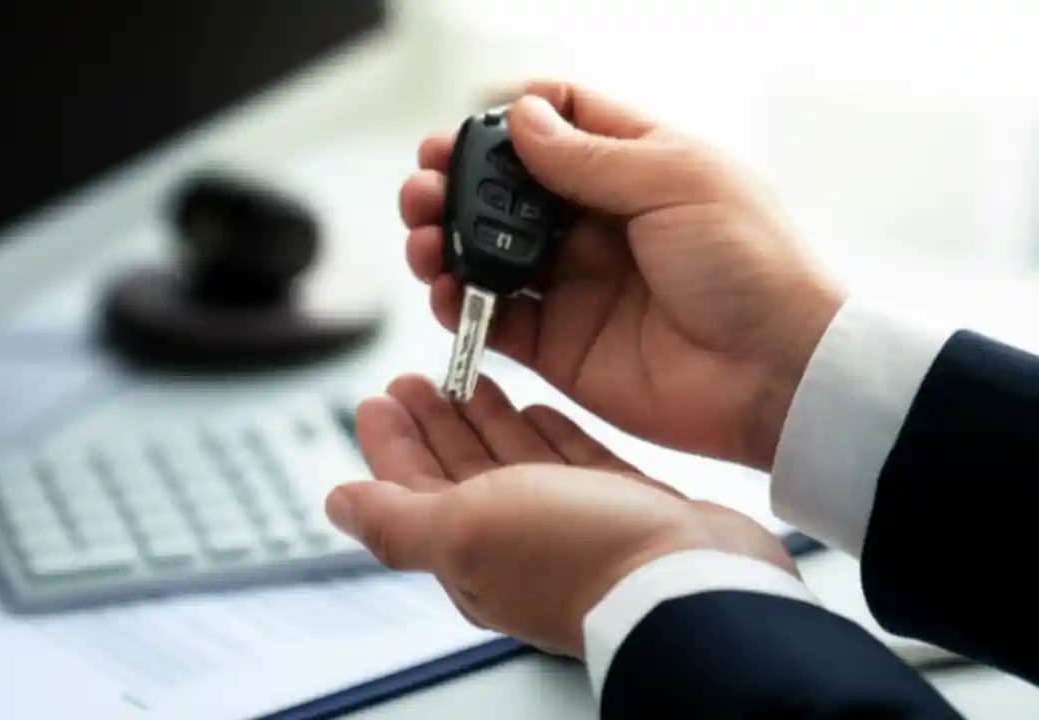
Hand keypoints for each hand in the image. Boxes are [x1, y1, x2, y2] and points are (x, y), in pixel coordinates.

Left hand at [325, 374, 795, 656]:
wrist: (691, 582)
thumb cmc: (580, 559)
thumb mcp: (464, 532)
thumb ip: (396, 518)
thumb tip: (337, 504)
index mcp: (468, 550)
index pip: (410, 488)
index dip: (389, 443)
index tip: (376, 398)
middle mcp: (515, 539)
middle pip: (457, 470)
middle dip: (431, 422)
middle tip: (410, 378)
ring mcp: (568, 522)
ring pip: (511, 461)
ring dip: (482, 419)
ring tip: (465, 379)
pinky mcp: (617, 504)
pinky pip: (568, 459)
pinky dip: (543, 431)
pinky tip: (532, 406)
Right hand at [400, 80, 844, 468]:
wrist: (774, 375)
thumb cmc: (753, 269)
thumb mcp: (678, 183)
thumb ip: (591, 156)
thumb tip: (520, 118)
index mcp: (634, 169)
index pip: (559, 122)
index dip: (510, 119)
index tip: (471, 127)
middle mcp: (596, 224)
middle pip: (505, 190)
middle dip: (456, 181)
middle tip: (424, 184)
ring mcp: (574, 284)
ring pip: (486, 251)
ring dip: (443, 238)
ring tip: (421, 234)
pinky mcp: (558, 344)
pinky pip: (492, 318)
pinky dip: (457, 302)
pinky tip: (444, 288)